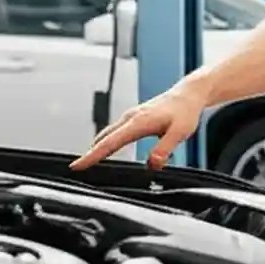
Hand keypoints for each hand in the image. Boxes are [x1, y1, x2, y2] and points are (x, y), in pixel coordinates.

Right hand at [69, 82, 209, 171]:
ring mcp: (131, 117)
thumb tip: (151, 164)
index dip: (92, 156)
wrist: (189, 94)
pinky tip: (103, 149)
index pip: (110, 142)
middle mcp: (130, 118)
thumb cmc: (185, 112)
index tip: (77, 165)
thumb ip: (165, 148)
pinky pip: (114, 131)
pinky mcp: (134, 118)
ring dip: (96, 147)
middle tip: (75, 169)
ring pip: (108, 134)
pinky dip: (105, 141)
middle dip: (89, 153)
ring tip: (85, 163)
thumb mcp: (180, 132)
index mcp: (138, 122)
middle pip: (103, 138)